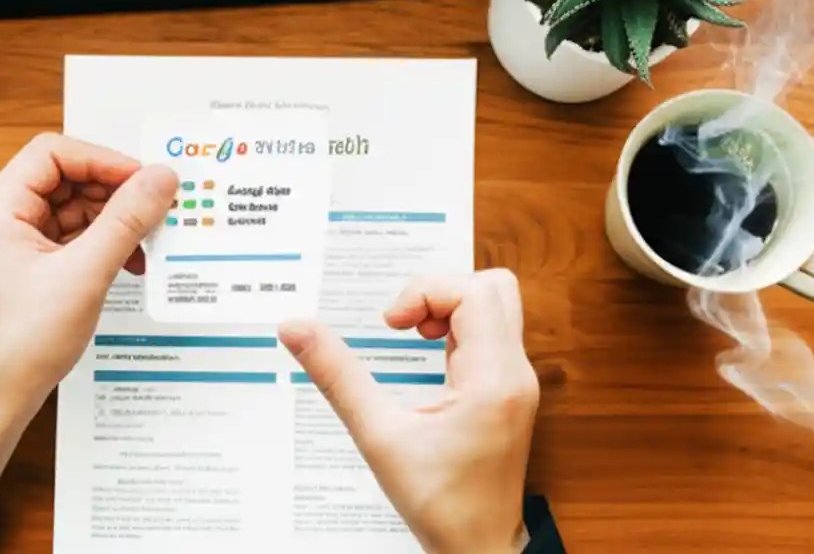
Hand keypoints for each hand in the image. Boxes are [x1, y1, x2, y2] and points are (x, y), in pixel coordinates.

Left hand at [0, 134, 177, 495]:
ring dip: (112, 223)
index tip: (142, 180)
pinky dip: (102, 246)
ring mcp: (13, 245)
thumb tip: (159, 179)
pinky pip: (71, 240)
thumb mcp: (84, 275)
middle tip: (154, 211)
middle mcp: (0, 220)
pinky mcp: (27, 270)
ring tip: (145, 245)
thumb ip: (126, 221)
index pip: (53, 154)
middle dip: (113, 194)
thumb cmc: (18, 346)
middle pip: (65, 179)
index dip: (103, 160)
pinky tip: (128, 264)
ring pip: (72, 210)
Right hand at [278, 270, 538, 553]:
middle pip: (492, 287)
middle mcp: (515, 373)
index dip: (425, 291)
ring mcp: (517, 382)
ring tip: (414, 338)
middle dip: (440, 291)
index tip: (390, 323)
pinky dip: (458, 330)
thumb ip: (336, 376)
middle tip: (405, 323)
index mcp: (493, 379)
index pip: (473, 292)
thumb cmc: (439, 503)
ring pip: (495, 307)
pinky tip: (427, 359)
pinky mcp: (510, 391)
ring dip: (450, 309)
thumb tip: (296, 328)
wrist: (479, 549)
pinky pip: (492, 334)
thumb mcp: (377, 436)